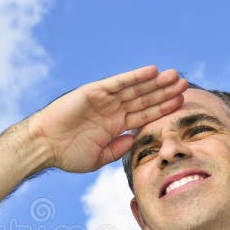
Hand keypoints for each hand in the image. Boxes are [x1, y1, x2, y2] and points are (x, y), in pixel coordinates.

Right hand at [28, 66, 186, 172]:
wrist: (44, 146)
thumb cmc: (66, 154)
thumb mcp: (98, 158)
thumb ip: (117, 149)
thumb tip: (135, 140)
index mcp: (114, 126)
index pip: (144, 114)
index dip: (162, 108)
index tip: (182, 104)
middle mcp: (112, 110)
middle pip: (144, 98)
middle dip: (165, 92)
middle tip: (186, 84)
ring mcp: (104, 100)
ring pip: (135, 88)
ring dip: (155, 82)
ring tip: (176, 75)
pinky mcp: (94, 92)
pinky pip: (118, 82)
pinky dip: (134, 76)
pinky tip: (152, 71)